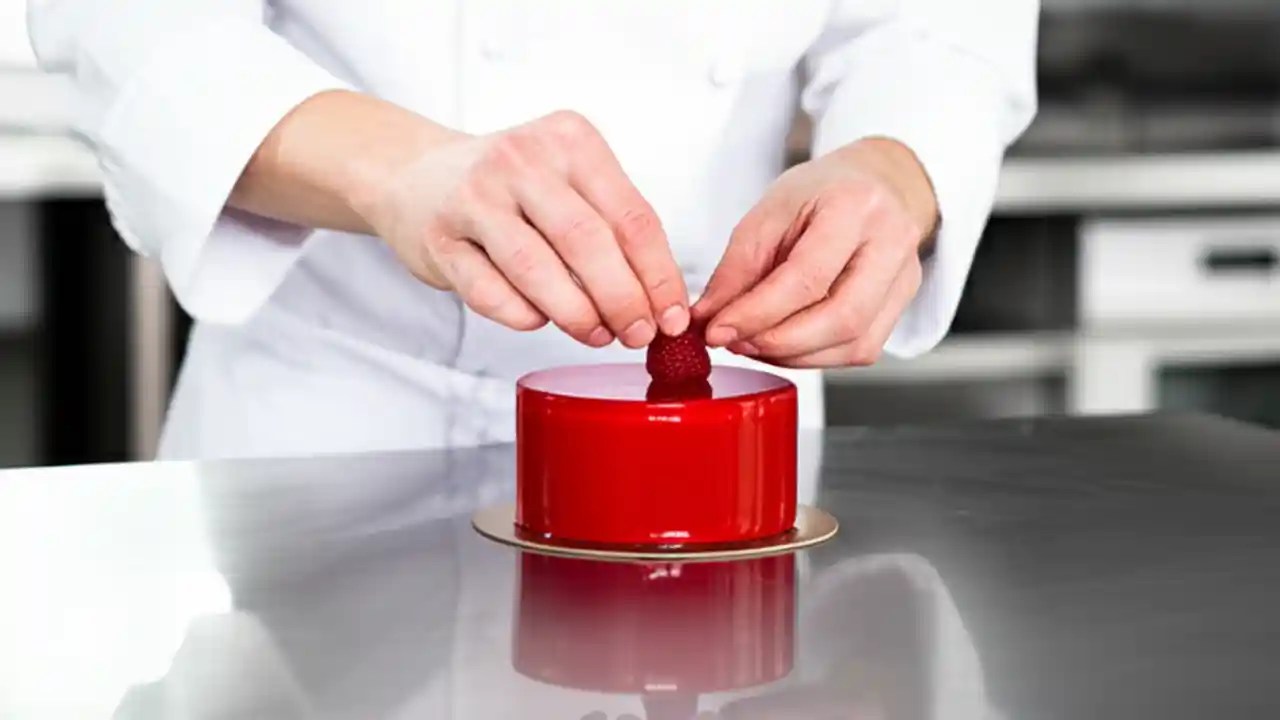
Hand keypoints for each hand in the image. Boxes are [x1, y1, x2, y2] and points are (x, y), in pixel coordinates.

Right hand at [359, 110, 689, 347]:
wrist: (416, 175)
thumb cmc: (510, 187)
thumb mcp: (568, 181)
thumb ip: (613, 229)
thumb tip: (660, 303)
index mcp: (569, 140)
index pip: (632, 216)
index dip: (659, 275)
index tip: (672, 317)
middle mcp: (521, 160)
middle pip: (588, 242)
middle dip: (623, 300)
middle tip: (638, 334)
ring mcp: (475, 197)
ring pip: (537, 270)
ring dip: (577, 315)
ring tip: (597, 335)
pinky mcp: (439, 239)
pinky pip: (492, 294)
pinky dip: (524, 316)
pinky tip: (539, 318)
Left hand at [692, 138, 938, 366]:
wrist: (874, 183)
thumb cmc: (822, 193)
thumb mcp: (768, 213)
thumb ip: (736, 269)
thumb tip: (709, 318)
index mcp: (856, 206)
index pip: (807, 277)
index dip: (758, 312)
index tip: (718, 330)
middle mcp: (892, 243)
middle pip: (842, 318)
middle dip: (779, 342)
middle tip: (737, 342)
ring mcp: (904, 278)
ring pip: (854, 343)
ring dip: (794, 355)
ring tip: (754, 342)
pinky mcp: (902, 306)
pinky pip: (860, 350)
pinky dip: (815, 357)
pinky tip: (785, 344)